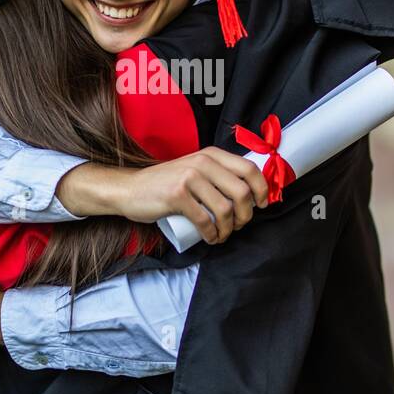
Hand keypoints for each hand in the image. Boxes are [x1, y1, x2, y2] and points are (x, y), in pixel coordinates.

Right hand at [58, 148, 268, 244]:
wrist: (131, 189)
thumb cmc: (167, 184)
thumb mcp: (195, 169)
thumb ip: (217, 173)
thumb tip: (249, 193)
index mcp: (212, 155)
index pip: (250, 169)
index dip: (262, 189)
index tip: (261, 205)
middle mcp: (203, 162)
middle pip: (242, 192)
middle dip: (246, 216)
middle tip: (238, 226)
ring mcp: (189, 177)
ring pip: (225, 209)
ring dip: (229, 229)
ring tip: (222, 235)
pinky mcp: (177, 195)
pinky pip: (205, 220)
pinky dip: (212, 234)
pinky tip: (211, 238)